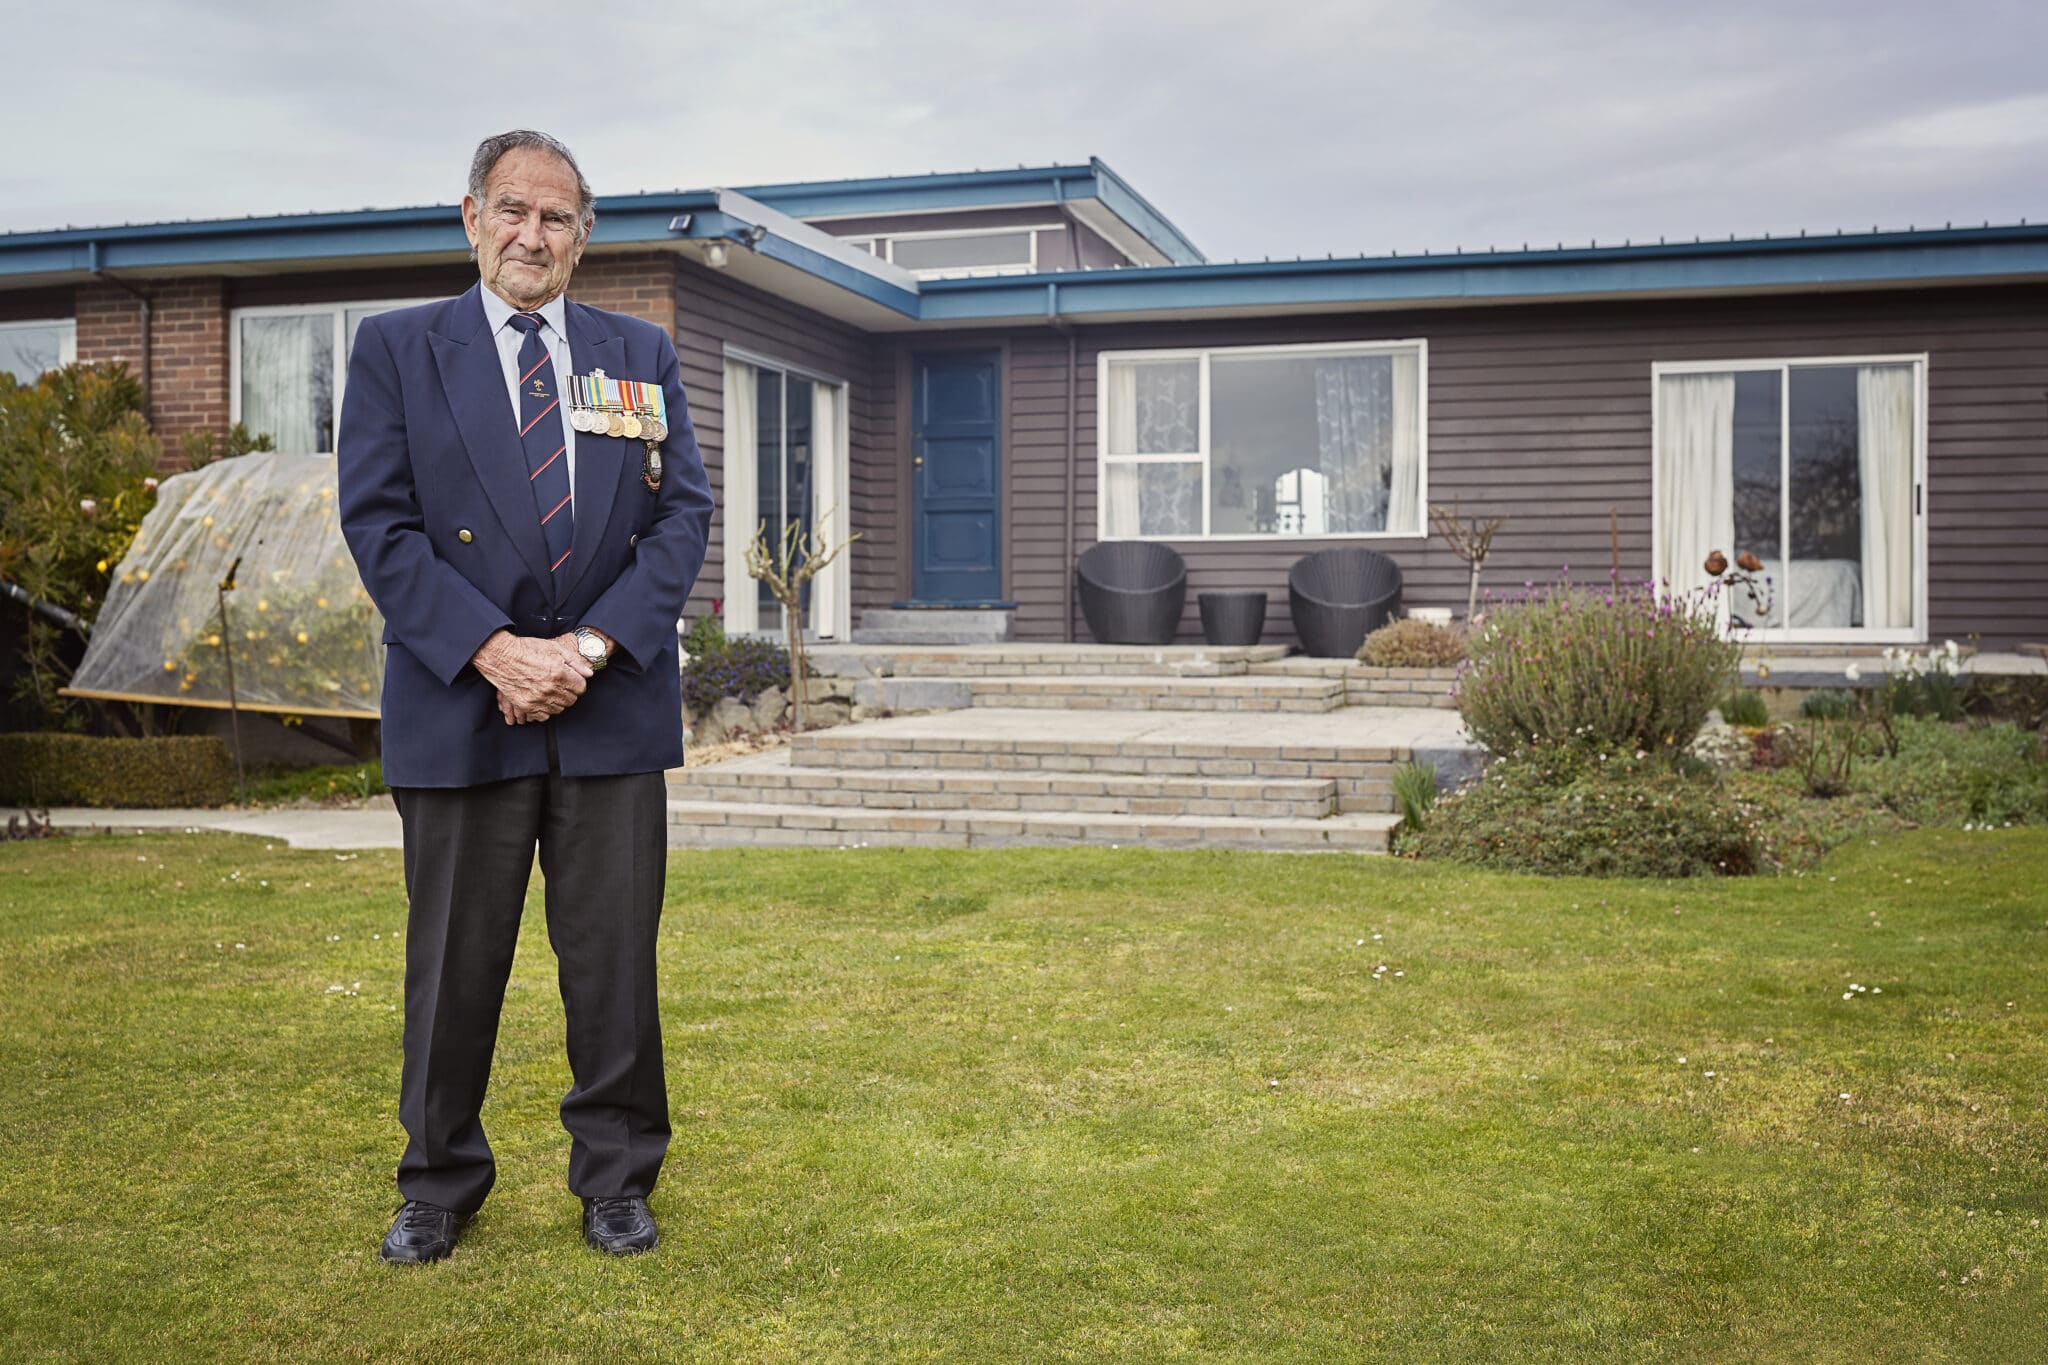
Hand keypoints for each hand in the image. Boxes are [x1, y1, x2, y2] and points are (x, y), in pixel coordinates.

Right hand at [470, 629, 590, 724]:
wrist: (500, 655)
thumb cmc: (527, 648)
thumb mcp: (555, 648)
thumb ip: (575, 662)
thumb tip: (589, 674)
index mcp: (559, 673)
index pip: (581, 688)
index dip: (577, 683)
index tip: (572, 679)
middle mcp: (549, 688)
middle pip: (571, 700)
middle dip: (569, 692)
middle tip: (560, 684)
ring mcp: (537, 699)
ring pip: (558, 709)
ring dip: (557, 701)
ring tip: (550, 690)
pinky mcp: (525, 705)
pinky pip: (543, 716)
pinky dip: (545, 710)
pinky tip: (542, 699)